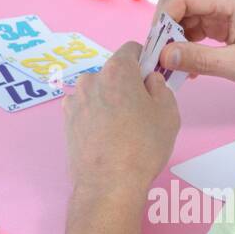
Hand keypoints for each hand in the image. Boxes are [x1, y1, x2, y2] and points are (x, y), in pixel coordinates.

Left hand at [63, 43, 180, 199]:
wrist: (108, 184)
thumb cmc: (143, 146)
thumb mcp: (168, 112)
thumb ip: (160, 86)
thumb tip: (150, 79)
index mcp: (116, 70)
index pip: (132, 49)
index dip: (145, 60)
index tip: (152, 77)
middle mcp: (91, 79)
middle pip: (114, 72)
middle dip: (127, 83)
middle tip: (142, 109)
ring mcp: (75, 100)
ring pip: (99, 91)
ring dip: (110, 100)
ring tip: (123, 129)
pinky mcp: (66, 120)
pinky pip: (86, 108)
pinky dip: (96, 115)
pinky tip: (107, 137)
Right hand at [155, 0, 234, 91]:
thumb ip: (200, 60)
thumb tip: (165, 56)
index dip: (161, 22)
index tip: (155, 49)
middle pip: (178, 6)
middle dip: (164, 32)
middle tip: (158, 60)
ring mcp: (221, 9)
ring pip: (183, 19)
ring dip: (174, 41)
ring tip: (171, 67)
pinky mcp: (222, 22)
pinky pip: (194, 29)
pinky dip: (186, 46)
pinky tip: (187, 67)